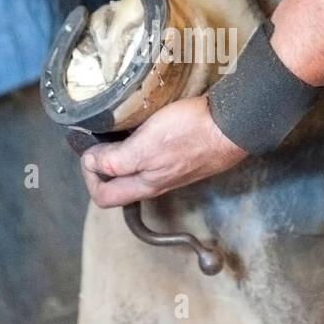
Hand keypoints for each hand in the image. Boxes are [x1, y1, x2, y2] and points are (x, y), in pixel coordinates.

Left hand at [80, 97, 247, 206]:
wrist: (233, 125)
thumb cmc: (193, 133)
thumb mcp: (145, 146)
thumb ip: (115, 161)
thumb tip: (90, 164)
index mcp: (145, 185)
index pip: (104, 198)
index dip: (89, 178)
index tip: (90, 154)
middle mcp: (156, 183)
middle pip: (118, 186)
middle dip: (101, 167)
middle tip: (99, 143)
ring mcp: (171, 171)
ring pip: (135, 172)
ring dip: (120, 156)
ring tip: (116, 133)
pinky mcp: (182, 157)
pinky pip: (152, 158)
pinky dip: (139, 146)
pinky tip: (142, 129)